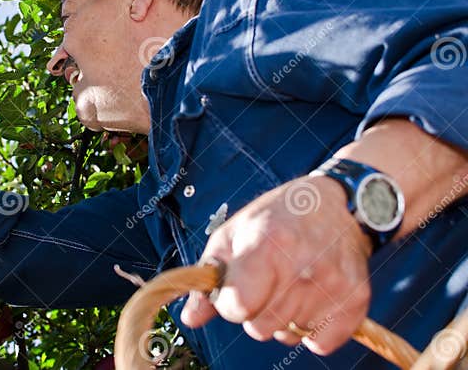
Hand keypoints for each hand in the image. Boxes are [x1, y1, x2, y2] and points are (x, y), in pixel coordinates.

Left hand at [180, 175, 372, 354]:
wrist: (335, 204)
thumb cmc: (275, 218)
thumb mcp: (232, 235)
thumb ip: (209, 278)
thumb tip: (190, 318)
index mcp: (266, 244)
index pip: (238, 306)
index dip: (230, 304)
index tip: (235, 290)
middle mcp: (302, 266)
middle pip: (259, 327)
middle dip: (255, 311)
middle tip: (266, 282)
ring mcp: (333, 284)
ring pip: (287, 337)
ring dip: (283, 318)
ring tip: (290, 284)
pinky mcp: (356, 300)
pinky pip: (319, 344)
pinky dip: (312, 329)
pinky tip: (311, 298)